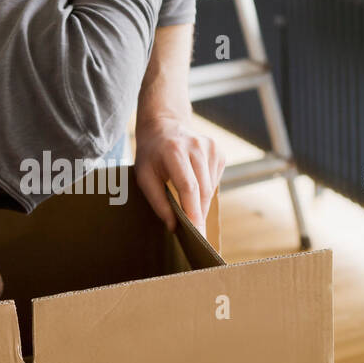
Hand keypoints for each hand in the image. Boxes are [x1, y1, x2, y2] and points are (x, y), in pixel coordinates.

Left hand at [135, 118, 224, 234]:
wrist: (163, 125)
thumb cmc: (151, 155)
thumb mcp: (144, 176)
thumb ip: (157, 202)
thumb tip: (173, 226)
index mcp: (174, 150)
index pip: (189, 187)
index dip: (193, 212)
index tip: (197, 233)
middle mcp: (196, 146)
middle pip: (203, 190)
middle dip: (199, 215)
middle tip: (196, 236)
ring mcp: (210, 147)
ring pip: (210, 188)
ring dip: (200, 204)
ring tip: (187, 206)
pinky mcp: (219, 151)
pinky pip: (214, 181)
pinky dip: (205, 190)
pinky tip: (193, 184)